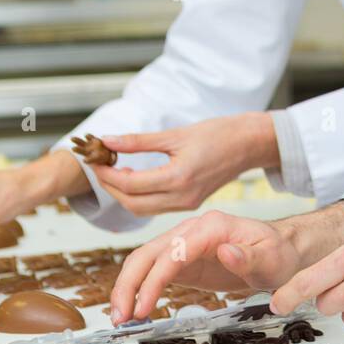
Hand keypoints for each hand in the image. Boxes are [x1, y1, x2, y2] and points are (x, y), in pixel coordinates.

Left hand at [90, 113, 277, 215]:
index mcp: (179, 177)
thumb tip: (106, 141)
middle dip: (110, 187)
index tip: (93, 159)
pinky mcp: (190, 203)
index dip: (107, 173)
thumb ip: (138, 141)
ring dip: (123, 194)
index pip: (130, 184)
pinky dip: (139, 196)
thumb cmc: (218, 134)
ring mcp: (187, 203)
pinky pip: (156, 207)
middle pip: (132, 203)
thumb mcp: (176, 134)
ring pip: (142, 209)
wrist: (250, 145)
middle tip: (99, 166)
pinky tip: (135, 177)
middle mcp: (183, 196)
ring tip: (114, 170)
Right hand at [107, 202, 343, 323]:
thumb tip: (225, 251)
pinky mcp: (183, 260)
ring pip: (145, 261)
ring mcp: (184, 244)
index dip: (155, 279)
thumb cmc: (278, 253)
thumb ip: (248, 256)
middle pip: (149, 253)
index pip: (174, 251)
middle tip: (121, 316)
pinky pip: (153, 271)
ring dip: (128, 287)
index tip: (144, 306)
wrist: (281, 251)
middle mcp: (192, 231)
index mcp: (212, 227)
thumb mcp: (271, 258)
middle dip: (130, 284)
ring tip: (121, 317)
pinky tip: (133, 309)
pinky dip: (139, 289)